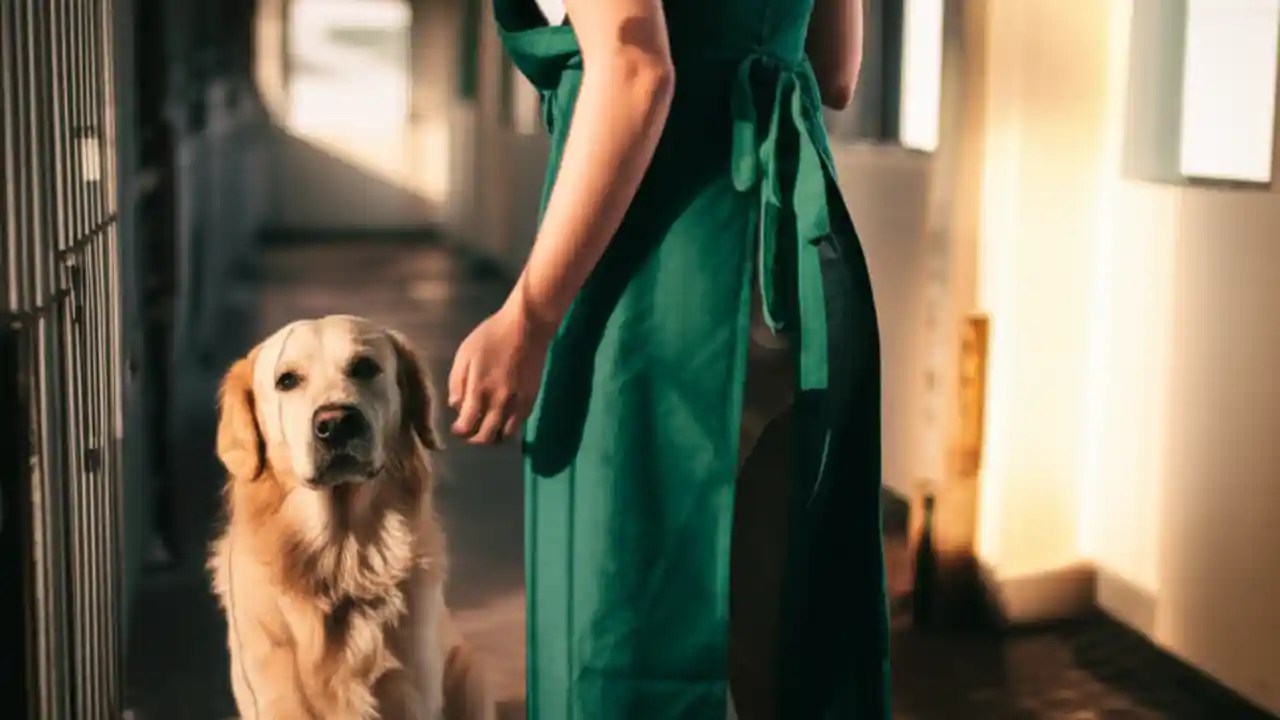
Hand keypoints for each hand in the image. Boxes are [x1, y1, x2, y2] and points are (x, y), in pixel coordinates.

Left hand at [448, 300, 554, 444]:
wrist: (527, 327)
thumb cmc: (491, 336)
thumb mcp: (464, 354)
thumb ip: (457, 383)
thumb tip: (456, 406)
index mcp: (479, 390)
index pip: (466, 425)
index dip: (459, 431)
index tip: (457, 427)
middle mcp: (499, 402)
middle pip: (486, 436)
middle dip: (474, 438)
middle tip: (470, 431)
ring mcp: (517, 403)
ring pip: (504, 434)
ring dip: (493, 435)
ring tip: (486, 428)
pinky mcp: (531, 399)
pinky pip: (519, 424)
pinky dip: (508, 427)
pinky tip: (502, 419)